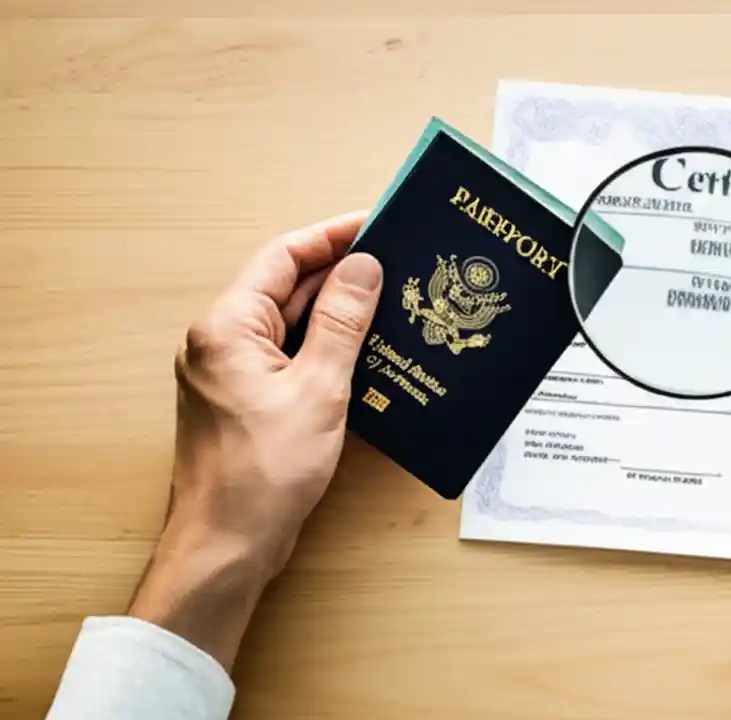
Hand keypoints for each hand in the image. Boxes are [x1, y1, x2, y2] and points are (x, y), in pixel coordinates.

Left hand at [129, 212, 382, 668]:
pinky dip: (327, 349)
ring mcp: (232, 372)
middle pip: (286, 286)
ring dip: (339, 314)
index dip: (333, 236)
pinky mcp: (247, 401)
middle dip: (342, 274)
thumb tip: (364, 268)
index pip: (284, 256)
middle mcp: (221, 342)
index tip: (378, 223)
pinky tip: (368, 353)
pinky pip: (290, 357)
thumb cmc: (261, 476)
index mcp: (227, 327)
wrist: (226, 547)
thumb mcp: (318, 390)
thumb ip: (341, 323)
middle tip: (398, 262)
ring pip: (291, 324)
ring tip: (394, 303)